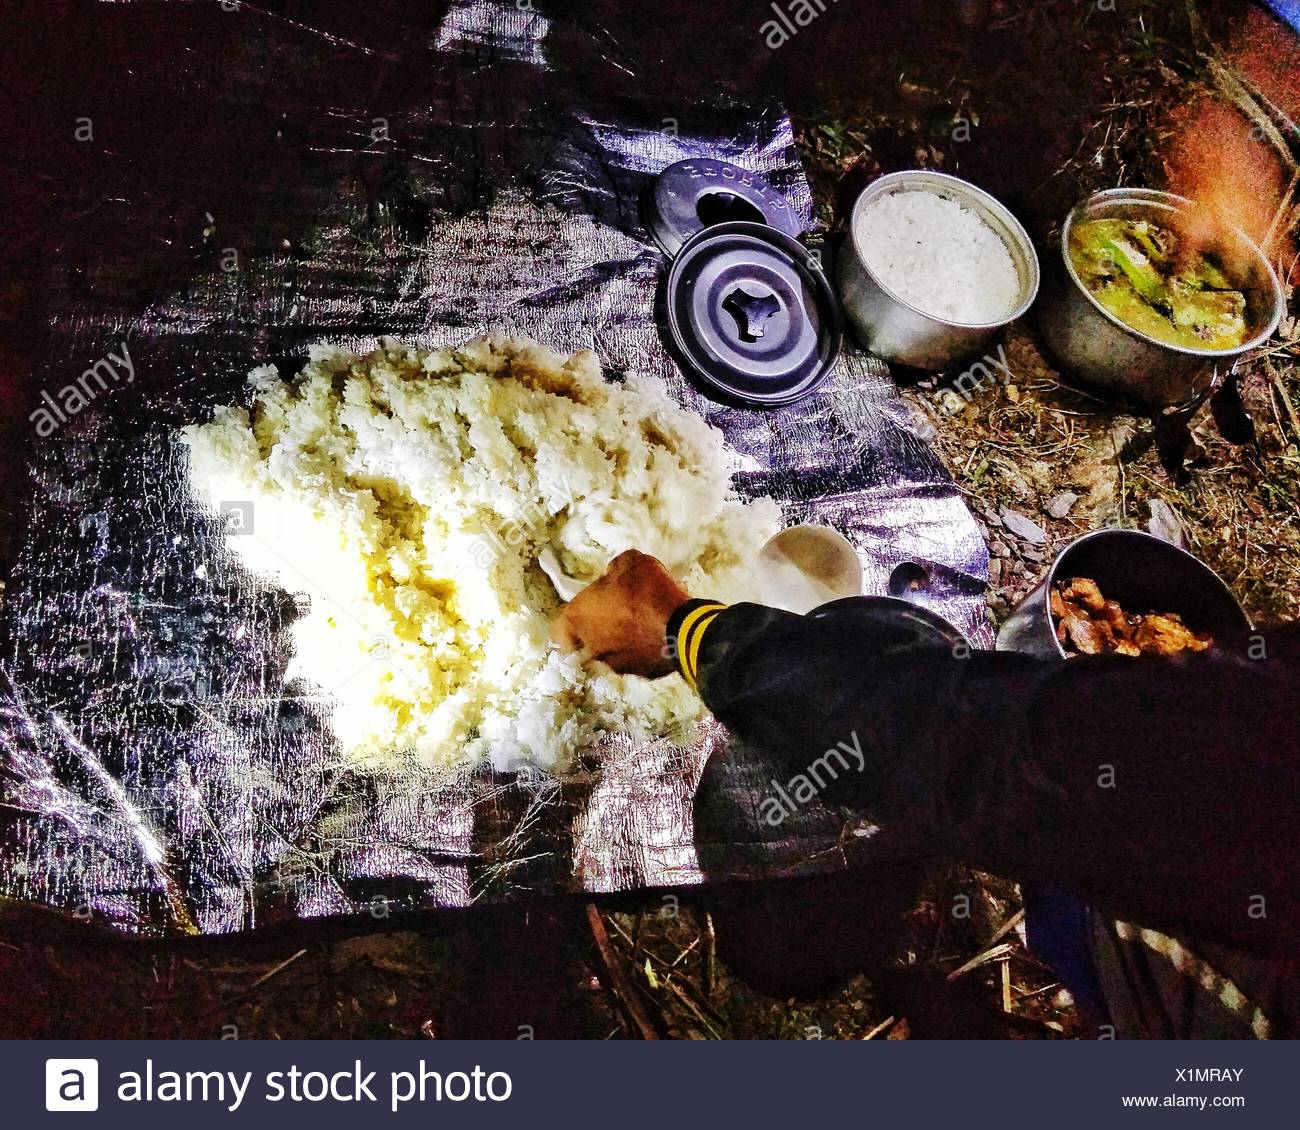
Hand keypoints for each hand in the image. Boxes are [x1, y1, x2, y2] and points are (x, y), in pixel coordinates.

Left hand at [551, 550, 689, 676]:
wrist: (683, 626)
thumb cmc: (647, 591)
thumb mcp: (630, 562)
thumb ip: (615, 569)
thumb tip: (613, 574)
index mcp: (579, 619)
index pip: (558, 631)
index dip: (569, 622)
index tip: (585, 612)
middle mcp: (592, 647)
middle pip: (587, 641)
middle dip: (601, 629)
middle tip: (620, 612)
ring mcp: (617, 664)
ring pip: (613, 653)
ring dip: (623, 641)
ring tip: (645, 623)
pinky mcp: (642, 673)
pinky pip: (639, 660)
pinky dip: (645, 651)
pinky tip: (660, 635)